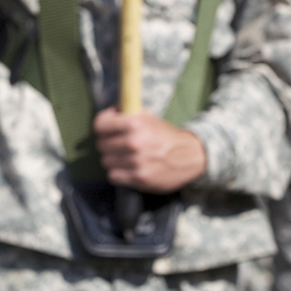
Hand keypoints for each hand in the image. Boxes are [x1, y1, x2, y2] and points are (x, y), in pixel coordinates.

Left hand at [92, 110, 206, 193]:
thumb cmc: (165, 135)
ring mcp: (136, 162)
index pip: (100, 125)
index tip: (106, 128)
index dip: (102, 126)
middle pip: (101, 145)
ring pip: (106, 161)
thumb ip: (128, 113)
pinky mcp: (139, 179)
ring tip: (126, 156)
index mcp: (135, 123)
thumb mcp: (149, 117)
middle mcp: (134, 142)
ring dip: (113, 159)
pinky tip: (129, 167)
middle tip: (118, 144)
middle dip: (108, 143)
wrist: (190, 156)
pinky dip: (119, 173)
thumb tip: (110, 111)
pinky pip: (113, 176)